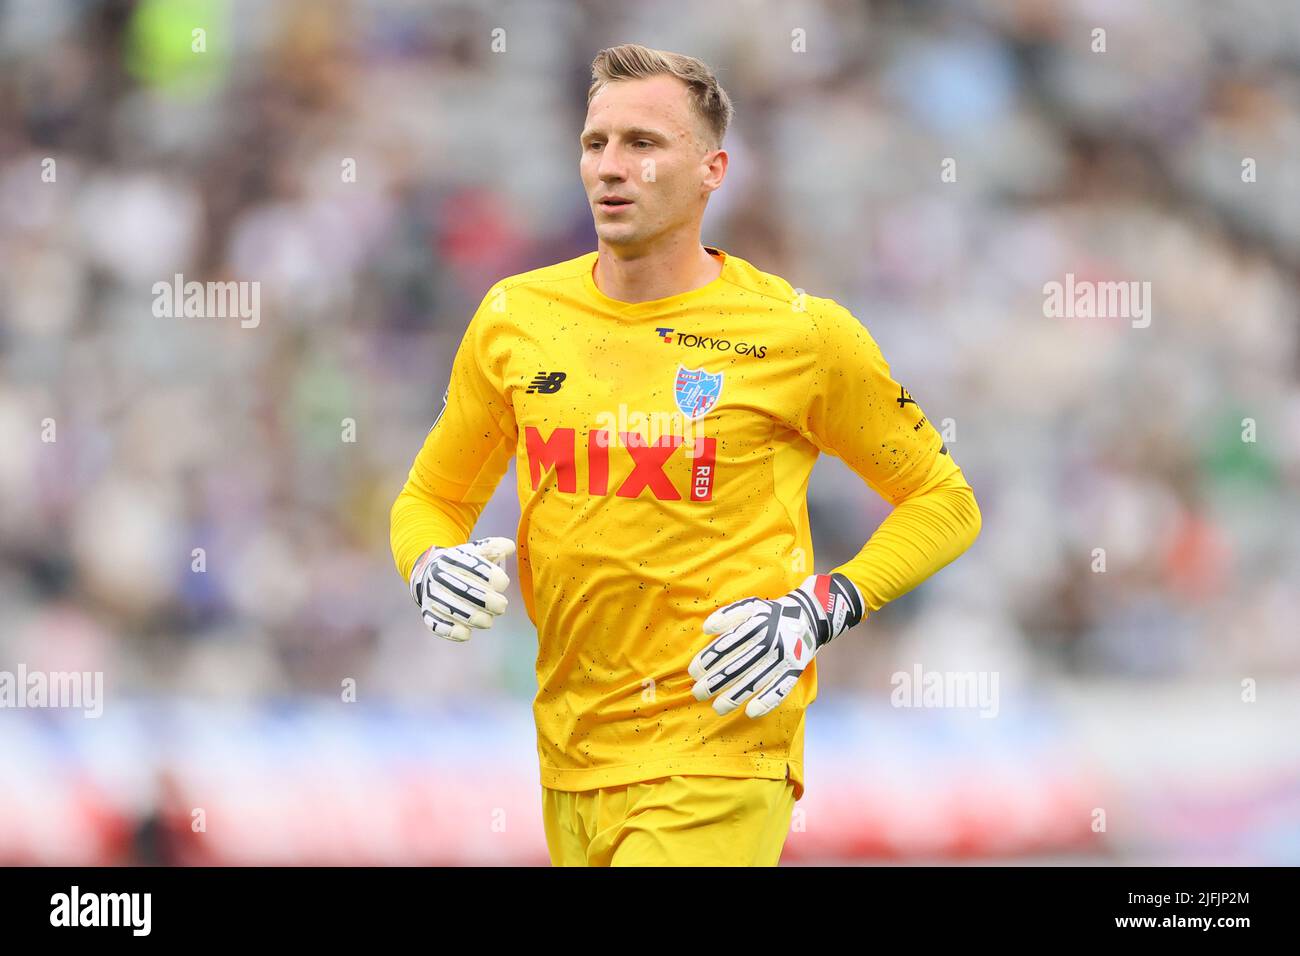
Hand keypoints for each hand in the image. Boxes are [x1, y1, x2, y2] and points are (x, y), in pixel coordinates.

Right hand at [409, 536, 515, 641]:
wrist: (428, 573)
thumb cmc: (461, 564)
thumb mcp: (475, 552)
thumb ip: (494, 547)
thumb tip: (510, 546)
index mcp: (451, 558)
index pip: (474, 567)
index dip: (493, 577)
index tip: (502, 583)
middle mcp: (438, 575)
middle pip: (465, 591)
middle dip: (490, 602)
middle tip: (501, 606)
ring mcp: (431, 595)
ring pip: (455, 610)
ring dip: (477, 619)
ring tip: (488, 620)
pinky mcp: (427, 612)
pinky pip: (437, 625)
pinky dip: (453, 632)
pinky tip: (467, 633)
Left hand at [689, 573, 864, 717]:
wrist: (809, 616)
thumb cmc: (771, 614)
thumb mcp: (750, 606)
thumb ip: (727, 615)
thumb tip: (706, 629)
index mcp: (756, 625)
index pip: (726, 646)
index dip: (708, 660)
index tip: (693, 672)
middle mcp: (769, 642)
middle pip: (738, 666)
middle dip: (715, 683)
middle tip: (697, 694)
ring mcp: (783, 658)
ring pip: (756, 681)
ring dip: (735, 697)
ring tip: (717, 708)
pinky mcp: (795, 670)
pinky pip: (780, 689)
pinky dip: (766, 702)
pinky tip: (750, 712)